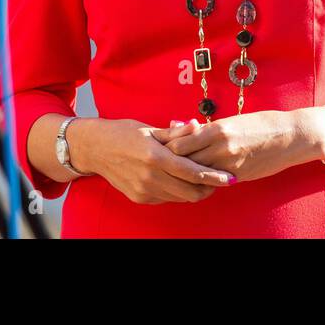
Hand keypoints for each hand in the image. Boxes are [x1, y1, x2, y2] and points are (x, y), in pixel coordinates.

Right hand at [74, 118, 235, 204]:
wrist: (95, 148)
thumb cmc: (124, 133)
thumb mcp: (150, 129)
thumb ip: (176, 132)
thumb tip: (198, 126)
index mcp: (155, 156)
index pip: (192, 172)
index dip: (213, 177)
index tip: (228, 178)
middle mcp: (150, 177)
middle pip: (190, 192)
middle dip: (208, 188)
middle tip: (218, 180)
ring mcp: (144, 190)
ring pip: (179, 198)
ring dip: (193, 191)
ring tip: (202, 180)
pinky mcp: (139, 198)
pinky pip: (166, 198)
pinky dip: (177, 192)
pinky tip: (180, 181)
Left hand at [151, 110, 311, 182]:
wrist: (289, 136)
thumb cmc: (260, 124)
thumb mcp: (231, 120)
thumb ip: (206, 128)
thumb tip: (179, 125)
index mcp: (216, 128)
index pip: (179, 143)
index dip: (167, 149)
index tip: (162, 151)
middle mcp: (220, 146)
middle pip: (182, 160)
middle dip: (171, 164)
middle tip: (163, 167)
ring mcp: (229, 163)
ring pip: (196, 174)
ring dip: (186, 176)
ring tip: (177, 176)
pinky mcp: (239, 175)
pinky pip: (213, 182)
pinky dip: (203, 182)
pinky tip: (198, 182)